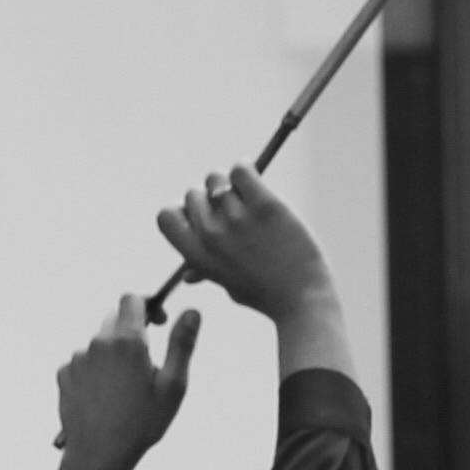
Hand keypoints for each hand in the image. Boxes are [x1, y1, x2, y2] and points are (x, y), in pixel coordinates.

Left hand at [53, 293, 200, 469]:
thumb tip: (193, 312)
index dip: (147, 305)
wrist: (98, 456)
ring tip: (125, 390)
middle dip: (131, 333)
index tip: (158, 323)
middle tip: (145, 364)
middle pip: (115, 321)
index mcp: (127, 341)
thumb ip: (182, 344)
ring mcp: (78, 359)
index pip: (131, 299)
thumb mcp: (173, 386)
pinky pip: (83, 363)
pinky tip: (105, 398)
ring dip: (112, 356)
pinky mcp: (64, 376)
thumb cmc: (141, 424)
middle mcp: (98, 343)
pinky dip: (95, 372)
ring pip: (99, 345)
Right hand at [154, 165, 331, 321]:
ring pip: (216, 179)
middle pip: (193, 194)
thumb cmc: (267, 296)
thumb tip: (188, 275)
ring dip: (229, 184)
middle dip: (210, 198)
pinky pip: (241, 170)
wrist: (303, 300)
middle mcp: (211, 235)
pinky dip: (245, 170)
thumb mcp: (229, 286)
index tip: (200, 217)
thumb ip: (206, 272)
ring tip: (247, 196)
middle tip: (232, 207)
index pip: (165, 217)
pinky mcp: (264, 205)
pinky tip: (256, 184)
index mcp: (197, 256)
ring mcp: (237, 219)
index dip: (181, 212)